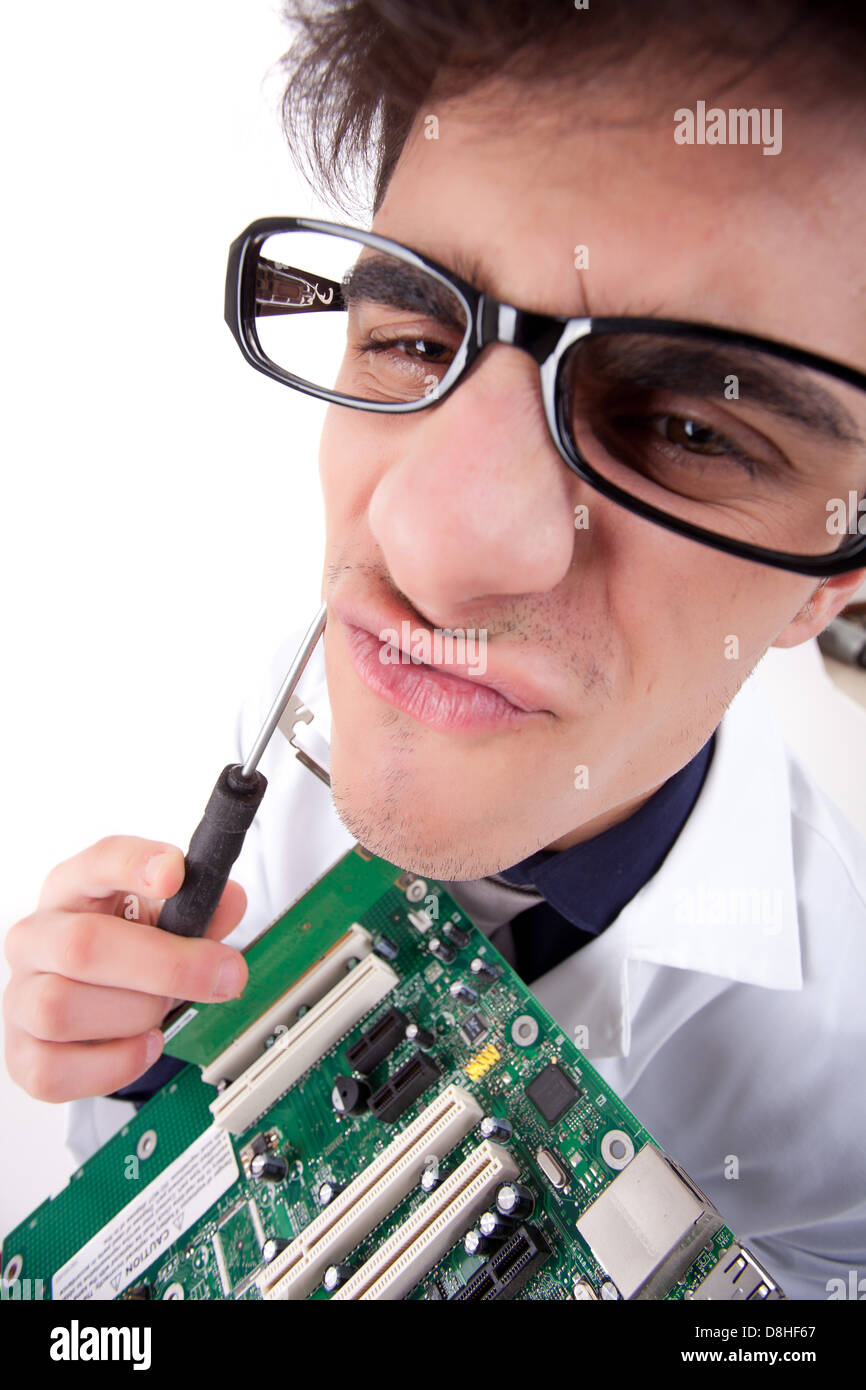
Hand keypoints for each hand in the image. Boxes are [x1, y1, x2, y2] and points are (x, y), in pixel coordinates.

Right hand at [2, 835, 247, 1101]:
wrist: (98, 1000)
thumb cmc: (131, 949)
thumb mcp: (171, 919)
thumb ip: (203, 909)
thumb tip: (228, 901)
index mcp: (73, 888)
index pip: (96, 862)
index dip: (134, 865)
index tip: (176, 874)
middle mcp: (37, 937)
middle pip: (82, 945)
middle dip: (166, 965)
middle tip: (222, 976)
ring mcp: (20, 996)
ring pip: (61, 1009)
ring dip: (134, 1016)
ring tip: (162, 1011)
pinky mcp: (22, 1054)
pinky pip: (54, 1070)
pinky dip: (114, 1064)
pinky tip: (143, 1044)